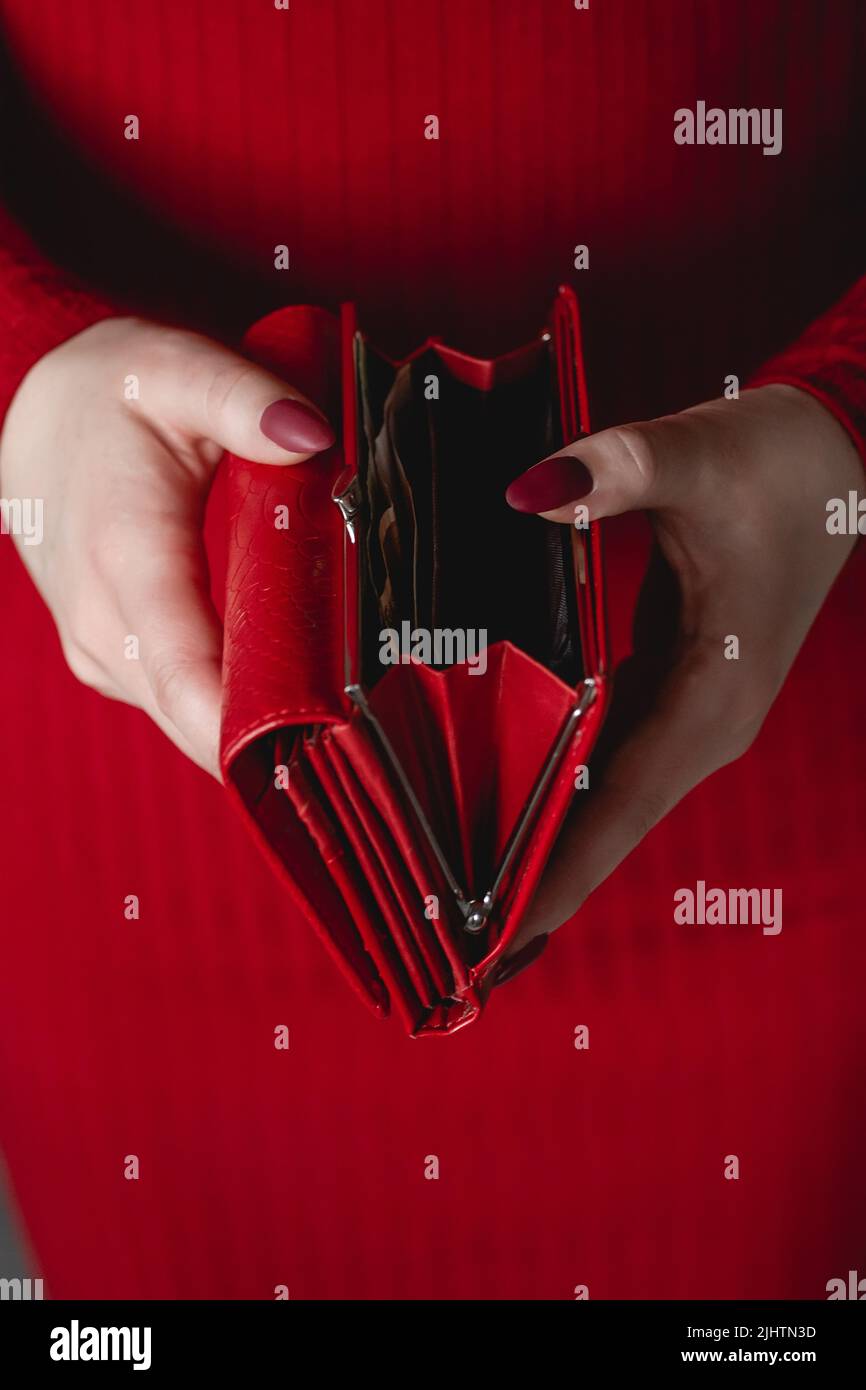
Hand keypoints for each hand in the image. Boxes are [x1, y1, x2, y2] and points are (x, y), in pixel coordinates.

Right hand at [0, 316, 333, 774]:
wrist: (40, 413)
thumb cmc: (112, 391)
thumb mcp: (179, 369)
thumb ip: (245, 400)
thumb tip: (310, 434)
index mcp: (124, 558)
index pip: (186, 677)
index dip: (251, 729)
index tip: (322, 750)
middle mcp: (100, 621)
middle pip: (192, 717)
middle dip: (272, 740)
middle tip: (359, 749)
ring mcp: (97, 649)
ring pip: (181, 720)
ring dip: (249, 731)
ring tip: (329, 727)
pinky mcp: (107, 659)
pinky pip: (171, 704)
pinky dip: (220, 711)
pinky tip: (276, 701)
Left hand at [503, 383, 861, 956]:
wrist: (835, 449)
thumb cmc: (777, 463)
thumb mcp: (697, 458)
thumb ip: (615, 471)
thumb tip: (529, 491)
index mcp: (712, 700)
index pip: (615, 814)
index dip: (552, 882)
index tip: (491, 948)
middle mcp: (702, 725)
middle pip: (602, 824)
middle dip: (529, 882)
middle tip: (445, 940)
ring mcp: (689, 710)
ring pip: (602, 796)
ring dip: (538, 839)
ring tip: (458, 892)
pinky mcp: (674, 684)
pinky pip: (603, 754)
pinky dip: (555, 783)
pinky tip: (502, 800)